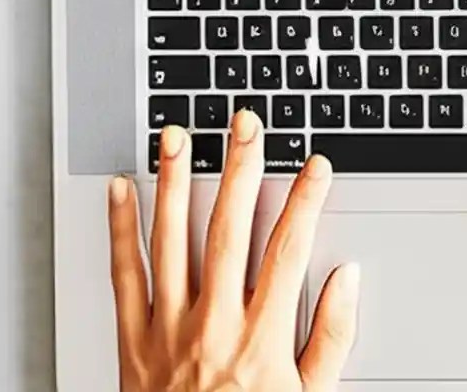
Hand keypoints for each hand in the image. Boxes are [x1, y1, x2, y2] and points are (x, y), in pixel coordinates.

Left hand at [107, 111, 359, 390]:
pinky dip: (120, 228)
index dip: (305, 200)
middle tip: (244, 125)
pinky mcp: (131, 340)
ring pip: (171, 240)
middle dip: (239, 168)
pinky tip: (122, 190)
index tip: (315, 167)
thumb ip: (333, 336)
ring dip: (176, 181)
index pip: (288, 249)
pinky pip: (124, 274)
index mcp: (263, 338)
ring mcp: (168, 329)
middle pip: (228, 229)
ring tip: (179, 137)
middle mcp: (214, 325)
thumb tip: (345, 278)